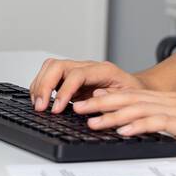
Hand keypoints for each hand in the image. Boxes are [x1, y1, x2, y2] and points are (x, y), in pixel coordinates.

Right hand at [29, 58, 145, 112]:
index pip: (76, 75)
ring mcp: (78, 70)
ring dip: (40, 85)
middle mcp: (88, 67)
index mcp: (103, 71)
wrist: (137, 88)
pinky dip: (42, 86)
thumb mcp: (128, 101)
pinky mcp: (71, 77)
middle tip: (41, 107)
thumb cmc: (134, 95)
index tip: (57, 109)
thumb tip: (86, 107)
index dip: (64, 91)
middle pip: (58, 66)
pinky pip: (50, 75)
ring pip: (51, 67)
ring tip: (38, 105)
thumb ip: (109, 102)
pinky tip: (42, 100)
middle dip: (45, 86)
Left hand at [74, 89, 175, 151]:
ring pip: (138, 108)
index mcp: (170, 102)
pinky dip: (138, 124)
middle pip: (129, 99)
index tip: (87, 101)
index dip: (108, 98)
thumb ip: (172, 123)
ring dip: (112, 114)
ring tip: (91, 119)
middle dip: (101, 102)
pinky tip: (123, 129)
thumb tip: (151, 129)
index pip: (133, 97)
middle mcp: (171, 103)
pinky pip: (158, 122)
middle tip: (77, 106)